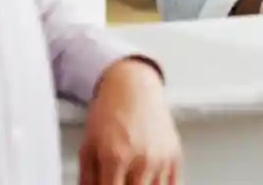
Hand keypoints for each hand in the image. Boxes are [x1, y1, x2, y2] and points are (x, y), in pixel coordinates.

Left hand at [80, 59, 181, 184]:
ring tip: (132, 179)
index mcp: (116, 157)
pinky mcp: (175, 155)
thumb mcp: (88, 145)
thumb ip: (87, 179)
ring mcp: (161, 158)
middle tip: (118, 181)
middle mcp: (142, 159)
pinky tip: (148, 181)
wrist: (133, 86)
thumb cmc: (109, 112)